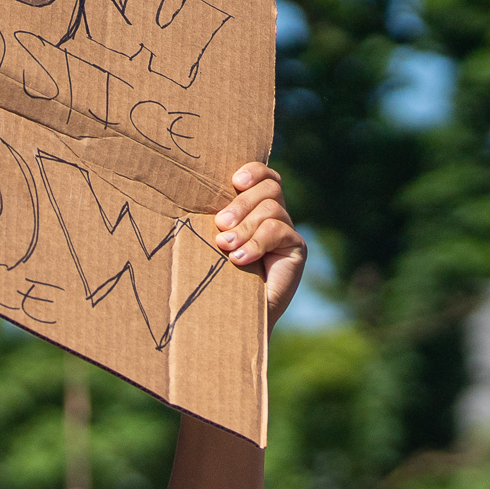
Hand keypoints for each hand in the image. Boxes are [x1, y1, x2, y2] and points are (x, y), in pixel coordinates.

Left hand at [213, 162, 304, 331]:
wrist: (233, 317)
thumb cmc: (214, 277)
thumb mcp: (213, 241)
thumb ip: (217, 219)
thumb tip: (193, 192)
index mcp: (254, 207)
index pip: (264, 176)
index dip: (254, 172)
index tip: (235, 181)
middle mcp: (274, 216)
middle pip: (270, 188)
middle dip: (242, 203)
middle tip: (220, 224)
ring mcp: (287, 232)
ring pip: (272, 209)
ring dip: (245, 227)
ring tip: (225, 246)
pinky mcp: (296, 249)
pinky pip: (279, 231)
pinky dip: (256, 243)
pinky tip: (239, 260)